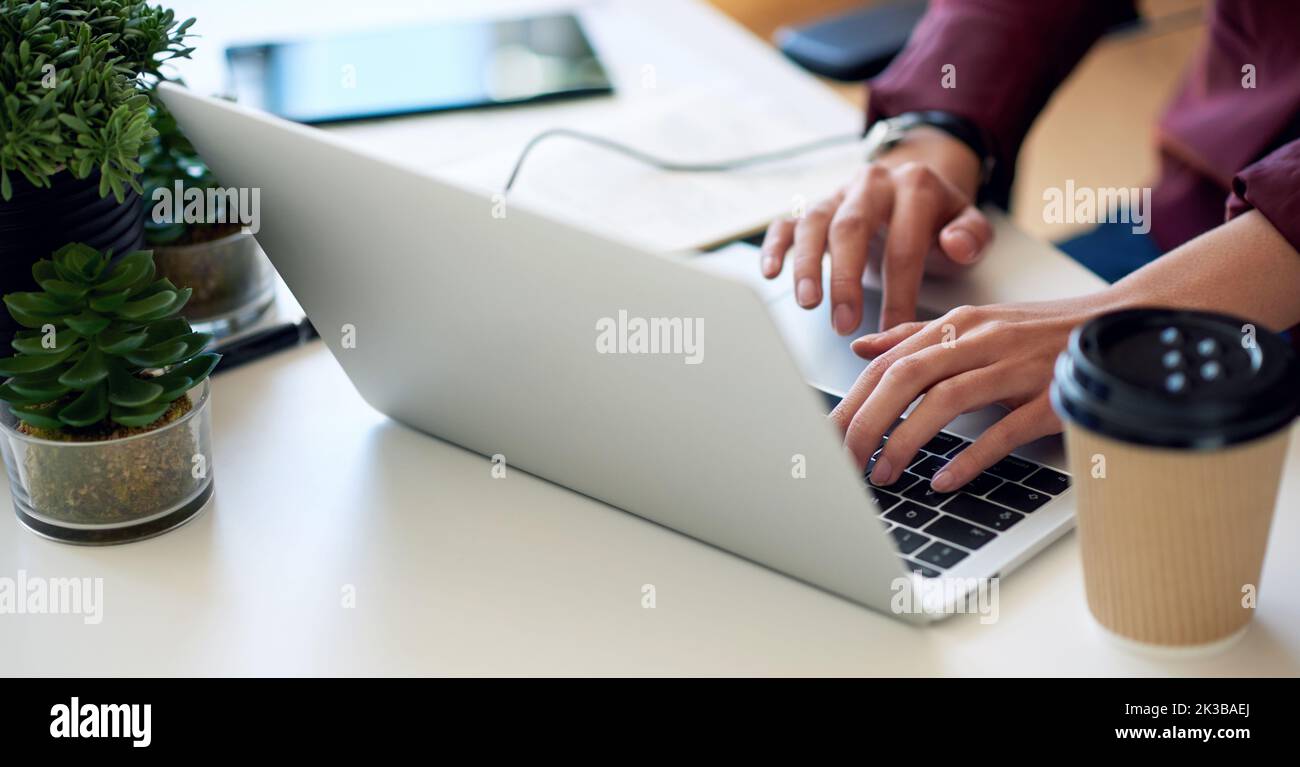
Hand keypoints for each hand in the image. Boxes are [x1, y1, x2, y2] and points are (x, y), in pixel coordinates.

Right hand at [759, 127, 990, 334]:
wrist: (915, 186)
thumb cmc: (940, 221)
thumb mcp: (970, 225)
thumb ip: (972, 237)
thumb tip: (955, 244)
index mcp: (915, 186)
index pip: (905, 243)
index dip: (899, 290)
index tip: (894, 329)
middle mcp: (872, 183)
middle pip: (852, 227)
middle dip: (846, 279)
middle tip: (844, 323)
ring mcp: (839, 194)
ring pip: (815, 223)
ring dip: (807, 266)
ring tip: (807, 303)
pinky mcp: (814, 206)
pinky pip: (788, 221)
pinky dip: (774, 245)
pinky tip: (770, 272)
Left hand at [829, 296, 1122, 492]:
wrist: (1123, 325)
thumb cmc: (1043, 332)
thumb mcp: (976, 324)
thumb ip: (917, 337)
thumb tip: (861, 347)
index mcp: (960, 325)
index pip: (889, 362)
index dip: (852, 399)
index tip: (827, 434)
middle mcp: (983, 340)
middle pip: (905, 377)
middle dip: (866, 421)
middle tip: (844, 461)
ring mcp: (1017, 368)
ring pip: (945, 399)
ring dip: (906, 440)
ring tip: (883, 474)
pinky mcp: (1051, 397)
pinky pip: (1004, 430)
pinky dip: (970, 457)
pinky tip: (943, 480)